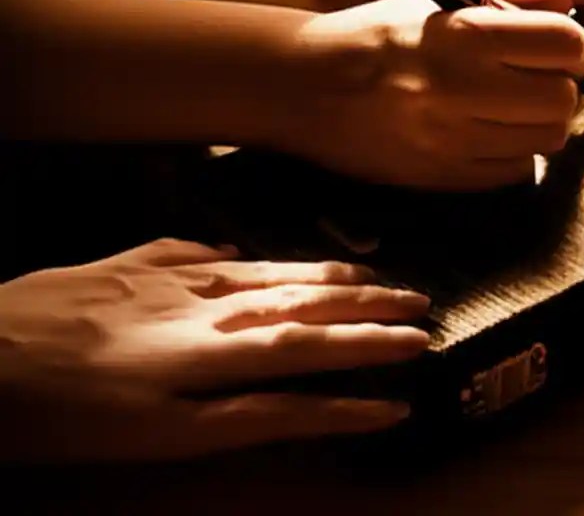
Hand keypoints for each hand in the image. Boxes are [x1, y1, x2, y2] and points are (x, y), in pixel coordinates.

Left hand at [0, 238, 432, 462]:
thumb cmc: (62, 415)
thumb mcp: (164, 436)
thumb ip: (255, 414)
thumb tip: (325, 400)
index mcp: (217, 349)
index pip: (316, 345)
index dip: (371, 351)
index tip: (418, 352)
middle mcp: (204, 303)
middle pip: (301, 301)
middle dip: (367, 304)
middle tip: (419, 302)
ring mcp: (166, 276)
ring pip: (263, 269)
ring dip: (321, 274)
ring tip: (365, 276)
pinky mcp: (126, 263)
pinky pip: (196, 250)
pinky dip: (231, 254)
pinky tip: (240, 252)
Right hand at [282, 0, 583, 189]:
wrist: (306, 85)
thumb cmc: (376, 37)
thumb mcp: (438, 4)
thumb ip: (503, 16)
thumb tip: (568, 30)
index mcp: (466, 35)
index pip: (566, 44)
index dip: (573, 47)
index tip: (563, 49)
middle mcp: (465, 89)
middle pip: (562, 100)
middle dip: (558, 88)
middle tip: (537, 80)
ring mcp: (456, 140)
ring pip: (545, 141)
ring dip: (538, 123)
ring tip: (510, 107)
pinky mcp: (446, 178)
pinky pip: (515, 172)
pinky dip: (513, 154)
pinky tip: (487, 134)